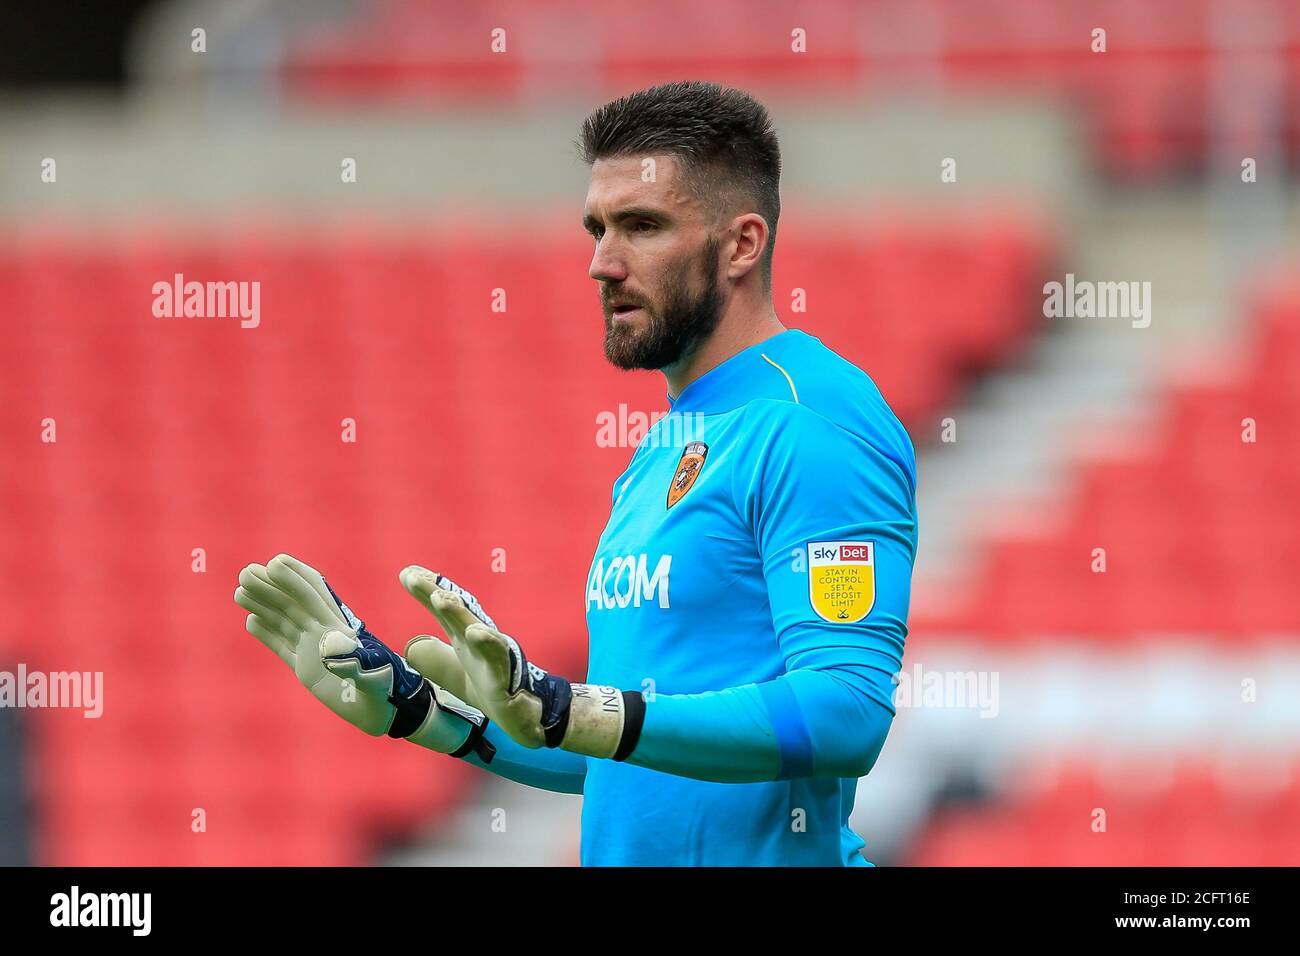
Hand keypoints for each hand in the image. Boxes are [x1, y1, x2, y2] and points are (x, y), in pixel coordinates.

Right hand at [235, 553, 490, 755]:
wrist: (388, 713)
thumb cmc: (386, 693)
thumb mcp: (374, 678)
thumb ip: (355, 662)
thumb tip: (330, 645)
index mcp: (340, 630)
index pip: (315, 597)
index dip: (296, 578)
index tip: (275, 563)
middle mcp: (325, 636)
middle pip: (294, 604)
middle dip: (271, 587)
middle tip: (245, 572)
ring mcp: (315, 651)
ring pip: (284, 622)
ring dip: (264, 605)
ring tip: (240, 590)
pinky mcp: (308, 670)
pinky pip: (283, 647)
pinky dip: (267, 634)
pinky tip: (251, 621)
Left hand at [401, 567, 643, 759]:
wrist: (522, 712)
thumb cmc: (491, 685)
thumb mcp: (455, 671)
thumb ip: (435, 658)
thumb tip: (410, 646)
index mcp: (466, 637)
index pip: (444, 610)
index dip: (427, 592)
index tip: (407, 573)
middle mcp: (480, 638)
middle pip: (456, 611)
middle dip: (436, 591)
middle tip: (414, 577)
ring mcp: (494, 652)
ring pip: (476, 627)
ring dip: (458, 611)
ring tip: (440, 597)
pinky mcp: (505, 673)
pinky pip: (497, 655)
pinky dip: (487, 642)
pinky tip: (475, 633)